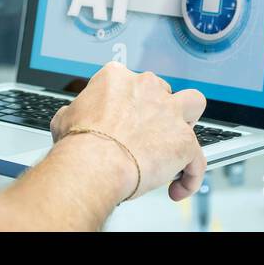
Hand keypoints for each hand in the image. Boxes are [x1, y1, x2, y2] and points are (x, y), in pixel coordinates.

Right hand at [50, 61, 207, 201]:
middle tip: (147, 131)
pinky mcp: (184, 141)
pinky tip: (179, 186)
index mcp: (117, 78)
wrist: (94, 163)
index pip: (130, 81)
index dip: (128, 102)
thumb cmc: (80, 143)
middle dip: (158, 109)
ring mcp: (170, 112)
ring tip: (176, 141)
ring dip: (188, 122)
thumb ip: (77, 112)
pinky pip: (198, 159)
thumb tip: (71, 117)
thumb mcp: (65, 118)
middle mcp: (147, 88)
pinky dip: (191, 174)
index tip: (123, 117)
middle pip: (163, 91)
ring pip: (194, 104)